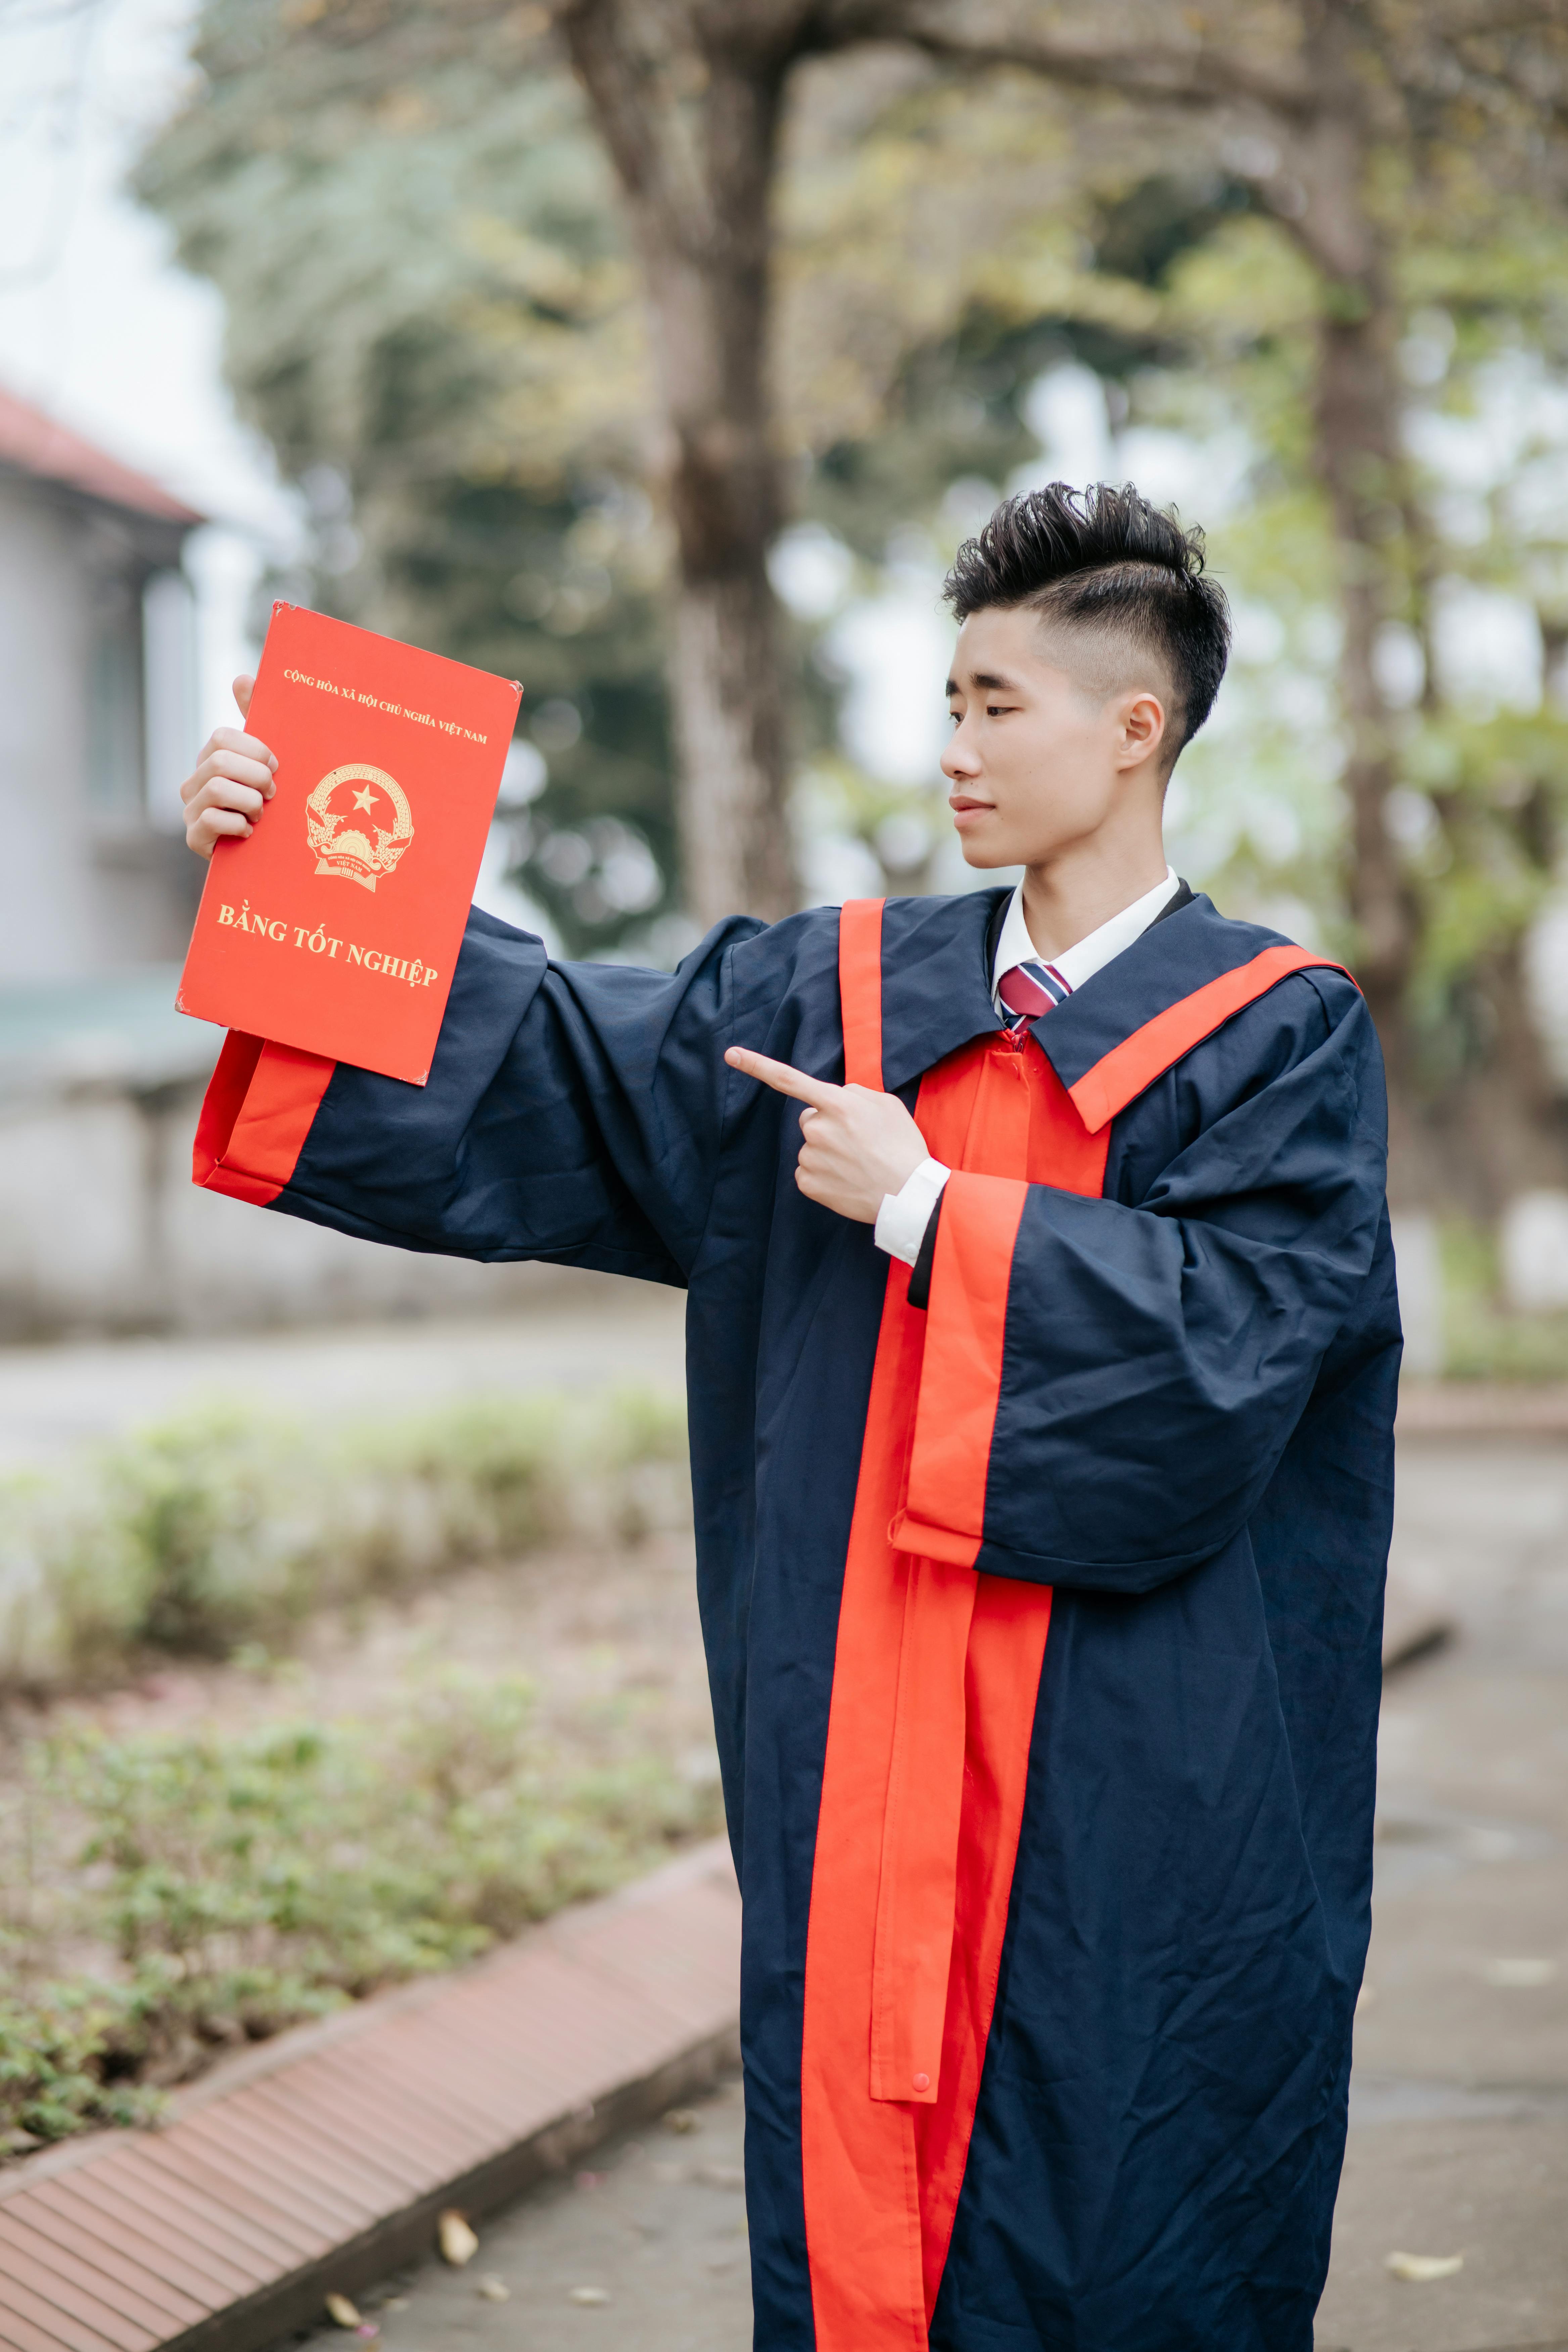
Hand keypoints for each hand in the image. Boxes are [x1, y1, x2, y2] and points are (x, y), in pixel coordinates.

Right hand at [180, 674, 276, 858]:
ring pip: (217, 789)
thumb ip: (255, 719)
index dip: (256, 750)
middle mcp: (194, 783)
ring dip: (250, 802)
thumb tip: (242, 677)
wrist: (267, 855)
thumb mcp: (267, 763)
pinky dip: (238, 825)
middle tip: (272, 793)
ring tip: (260, 814)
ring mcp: (190, 810)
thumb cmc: (268, 803)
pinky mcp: (194, 838)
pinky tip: (249, 832)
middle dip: (256, 776)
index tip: (275, 767)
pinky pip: (212, 820)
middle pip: (220, 760)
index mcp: (210, 760)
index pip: (224, 738)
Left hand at [724, 1046, 928, 1222]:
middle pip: (809, 1118)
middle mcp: (817, 1128)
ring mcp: (810, 1157)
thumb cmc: (902, 1147)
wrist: (908, 1196)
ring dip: (828, 1151)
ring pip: (811, 1146)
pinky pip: (808, 1171)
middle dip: (827, 1125)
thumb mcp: (887, 1105)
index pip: (790, 1080)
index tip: (731, 1055)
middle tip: (858, 1142)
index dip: (758, 1066)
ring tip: (858, 1163)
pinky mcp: (807, 1183)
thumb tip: (836, 1097)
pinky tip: (847, 1179)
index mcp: (837, 1104)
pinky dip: (824, 1174)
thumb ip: (855, 1094)